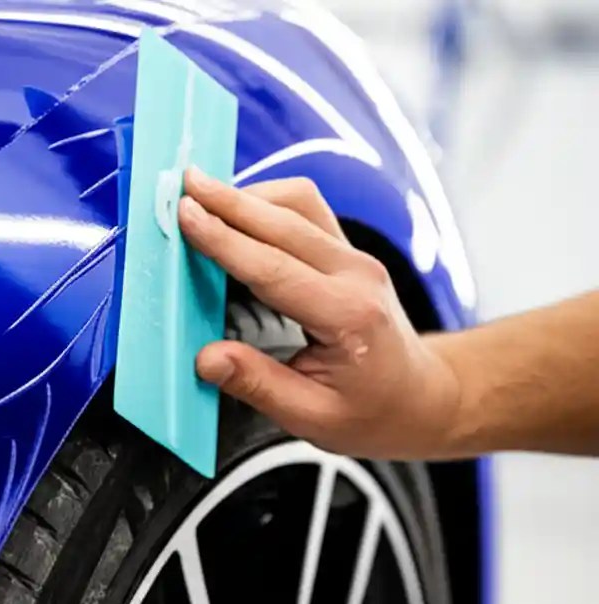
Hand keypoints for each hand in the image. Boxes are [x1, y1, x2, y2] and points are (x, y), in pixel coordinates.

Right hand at [178, 169, 462, 458]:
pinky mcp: (346, 253)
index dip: (223, 239)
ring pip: (298, 202)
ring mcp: (354, 258)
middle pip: (283, 220)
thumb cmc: (373, 414)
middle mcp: (355, 275)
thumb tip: (207, 359)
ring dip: (248, 195)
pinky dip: (265, 203)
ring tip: (202, 194)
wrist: (423, 401)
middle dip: (227, 199)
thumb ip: (257, 384)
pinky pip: (305, 211)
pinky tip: (235, 211)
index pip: (272, 267)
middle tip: (182, 183)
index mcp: (346, 316)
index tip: (186, 215)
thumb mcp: (312, 417)